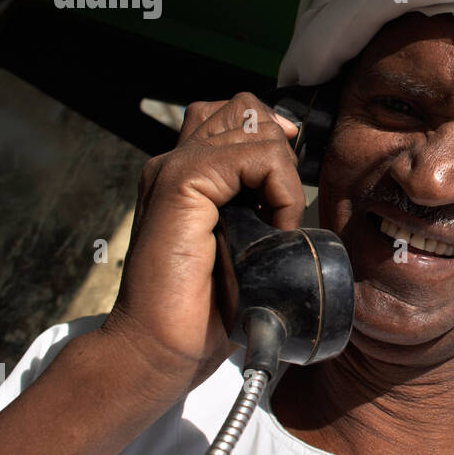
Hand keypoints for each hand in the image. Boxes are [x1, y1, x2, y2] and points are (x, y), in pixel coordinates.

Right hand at [102, 93, 302, 400]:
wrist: (159, 348)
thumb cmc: (202, 310)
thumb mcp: (241, 248)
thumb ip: (255, 211)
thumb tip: (294, 192)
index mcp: (185, 173)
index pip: (237, 115)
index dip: (273, 140)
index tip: (284, 193)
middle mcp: (174, 161)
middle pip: (246, 107)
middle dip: (281, 150)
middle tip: (280, 206)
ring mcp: (174, 167)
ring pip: (255, 125)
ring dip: (284, 175)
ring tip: (275, 225)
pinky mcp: (181, 181)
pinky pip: (256, 156)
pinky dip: (280, 190)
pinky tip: (272, 228)